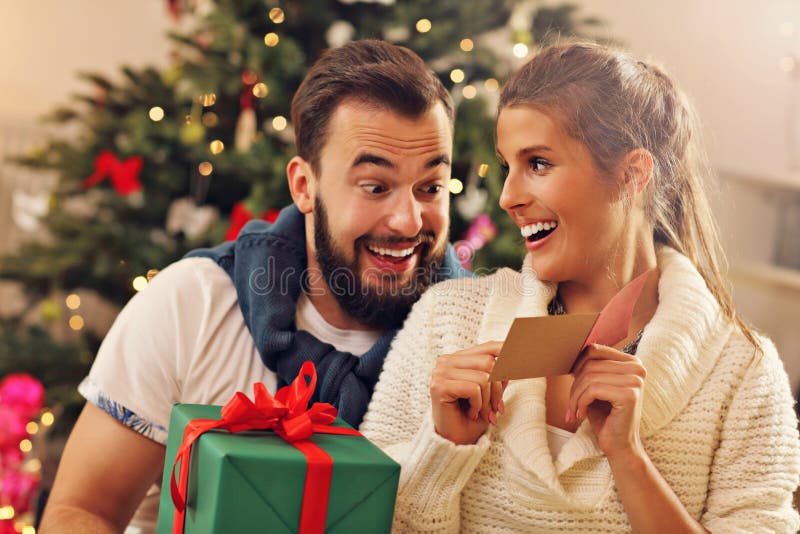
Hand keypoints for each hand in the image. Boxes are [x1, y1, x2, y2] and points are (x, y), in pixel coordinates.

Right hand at [430, 341, 506, 444]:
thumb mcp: (490, 394)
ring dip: (488, 401)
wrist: (454, 442)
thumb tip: (516, 358)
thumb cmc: (471, 418)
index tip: (525, 358)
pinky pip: (473, 389)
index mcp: (458, 358)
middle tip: (495, 409)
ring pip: (483, 377)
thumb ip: (499, 375)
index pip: (488, 347)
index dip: (508, 351)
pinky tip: (471, 413)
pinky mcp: (439, 386)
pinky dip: (478, 404)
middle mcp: (446, 361)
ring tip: (482, 413)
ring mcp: (441, 372)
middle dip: (498, 389)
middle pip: (489, 362)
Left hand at [567, 344, 646, 459]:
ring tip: (574, 411)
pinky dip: (580, 402)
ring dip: (575, 396)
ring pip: (589, 377)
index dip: (577, 366)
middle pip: (590, 364)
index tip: (572, 385)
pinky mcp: (630, 395)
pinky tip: (581, 415)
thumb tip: (570, 351)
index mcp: (632, 362)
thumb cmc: (605, 416)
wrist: (620, 446)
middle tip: (571, 404)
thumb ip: (588, 368)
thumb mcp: (595, 387)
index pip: (594, 350)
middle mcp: (638, 368)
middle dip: (574, 385)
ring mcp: (636, 381)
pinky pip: (593, 390)